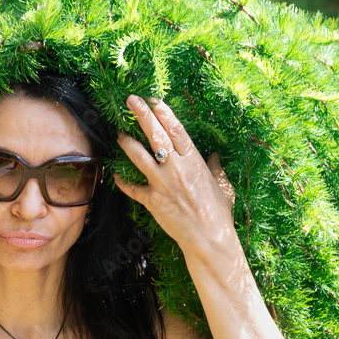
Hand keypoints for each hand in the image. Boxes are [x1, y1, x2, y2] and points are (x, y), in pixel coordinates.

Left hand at [114, 95, 238, 256]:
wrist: (208, 238)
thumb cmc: (219, 213)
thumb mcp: (222, 185)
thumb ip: (216, 168)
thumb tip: (214, 156)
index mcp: (194, 161)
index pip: (176, 130)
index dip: (163, 113)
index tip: (153, 100)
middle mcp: (176, 168)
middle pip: (156, 135)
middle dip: (142, 115)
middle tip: (130, 100)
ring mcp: (162, 183)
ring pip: (139, 156)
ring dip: (127, 142)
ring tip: (118, 133)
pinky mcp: (152, 200)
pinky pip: (132, 188)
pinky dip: (123, 182)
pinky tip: (116, 175)